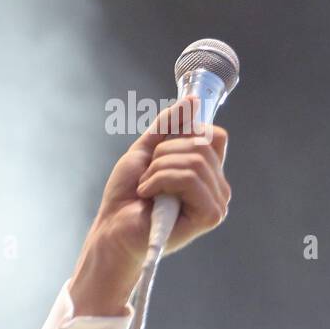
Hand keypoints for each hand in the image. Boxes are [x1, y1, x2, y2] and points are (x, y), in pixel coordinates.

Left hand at [70, 96, 232, 315]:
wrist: (111, 229)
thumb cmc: (126, 196)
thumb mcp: (144, 151)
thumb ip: (168, 126)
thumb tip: (193, 100)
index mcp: (207, 171)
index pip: (214, 134)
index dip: (184, 135)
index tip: (159, 153)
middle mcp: (217, 186)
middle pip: (202, 143)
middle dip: (162, 154)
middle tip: (147, 178)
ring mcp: (217, 202)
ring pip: (193, 159)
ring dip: (157, 170)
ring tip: (147, 189)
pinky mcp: (210, 215)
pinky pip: (190, 177)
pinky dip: (160, 181)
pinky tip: (150, 198)